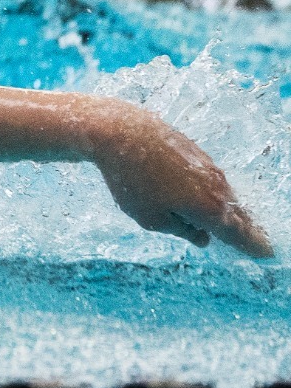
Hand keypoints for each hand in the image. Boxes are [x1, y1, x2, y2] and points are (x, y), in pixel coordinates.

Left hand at [89, 104, 273, 256]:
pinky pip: (214, 180)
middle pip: (237, 214)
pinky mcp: (197, 153)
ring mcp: (208, 166)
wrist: (121, 132)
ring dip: (234, 212)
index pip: (237, 233)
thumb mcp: (151, 218)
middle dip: (249, 231)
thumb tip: (202, 238)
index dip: (252, 245)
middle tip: (261, 244)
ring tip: (242, 226)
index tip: (266, 255)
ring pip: (226, 195)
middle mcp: (216, 186)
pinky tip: (217, 201)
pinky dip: (219, 194)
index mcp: (208, 208)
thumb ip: (181, 230)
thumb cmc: (132, 180)